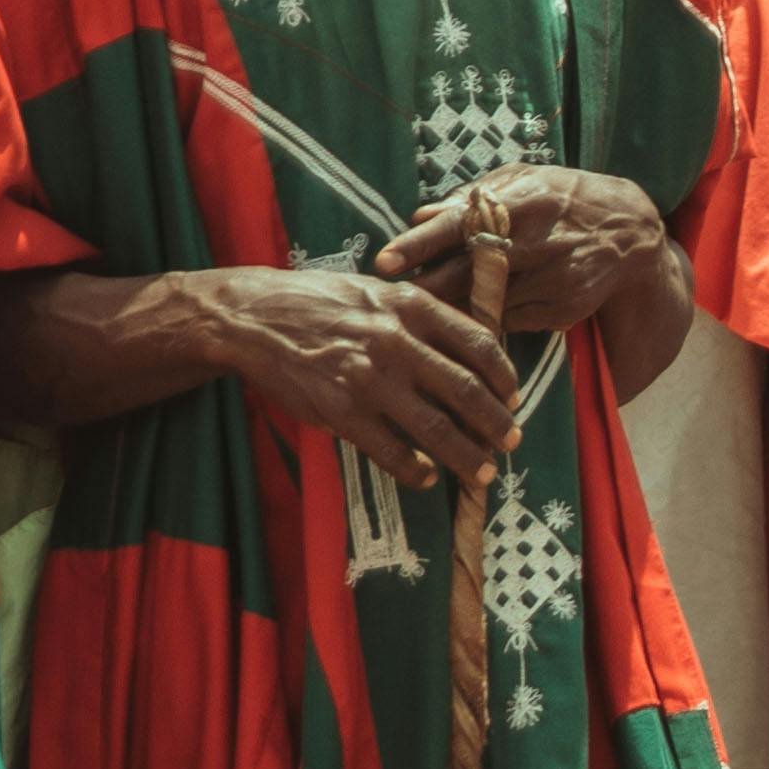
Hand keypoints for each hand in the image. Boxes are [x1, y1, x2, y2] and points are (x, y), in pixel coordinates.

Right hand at [204, 258, 513, 486]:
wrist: (254, 317)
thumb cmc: (320, 302)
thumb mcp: (377, 291)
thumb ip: (421, 314)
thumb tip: (469, 347)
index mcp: (410, 306)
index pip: (479, 344)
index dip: (505, 376)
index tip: (514, 397)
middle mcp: (396, 342)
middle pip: (467, 391)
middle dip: (497, 424)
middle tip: (511, 442)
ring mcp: (370, 380)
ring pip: (437, 428)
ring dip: (469, 457)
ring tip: (484, 473)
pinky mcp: (342, 412)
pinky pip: (393, 452)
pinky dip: (416, 470)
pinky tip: (426, 477)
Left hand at [372, 165, 666, 343]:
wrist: (631, 232)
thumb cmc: (565, 198)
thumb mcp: (523, 180)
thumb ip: (471, 196)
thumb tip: (419, 215)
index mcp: (523, 202)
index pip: (459, 225)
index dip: (419, 245)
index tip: (383, 262)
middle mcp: (538, 243)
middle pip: (466, 272)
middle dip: (424, 288)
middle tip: (387, 299)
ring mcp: (552, 280)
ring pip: (487, 304)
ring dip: (451, 308)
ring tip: (421, 310)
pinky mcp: (563, 309)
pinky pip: (511, 321)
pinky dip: (487, 319)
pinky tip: (471, 317)